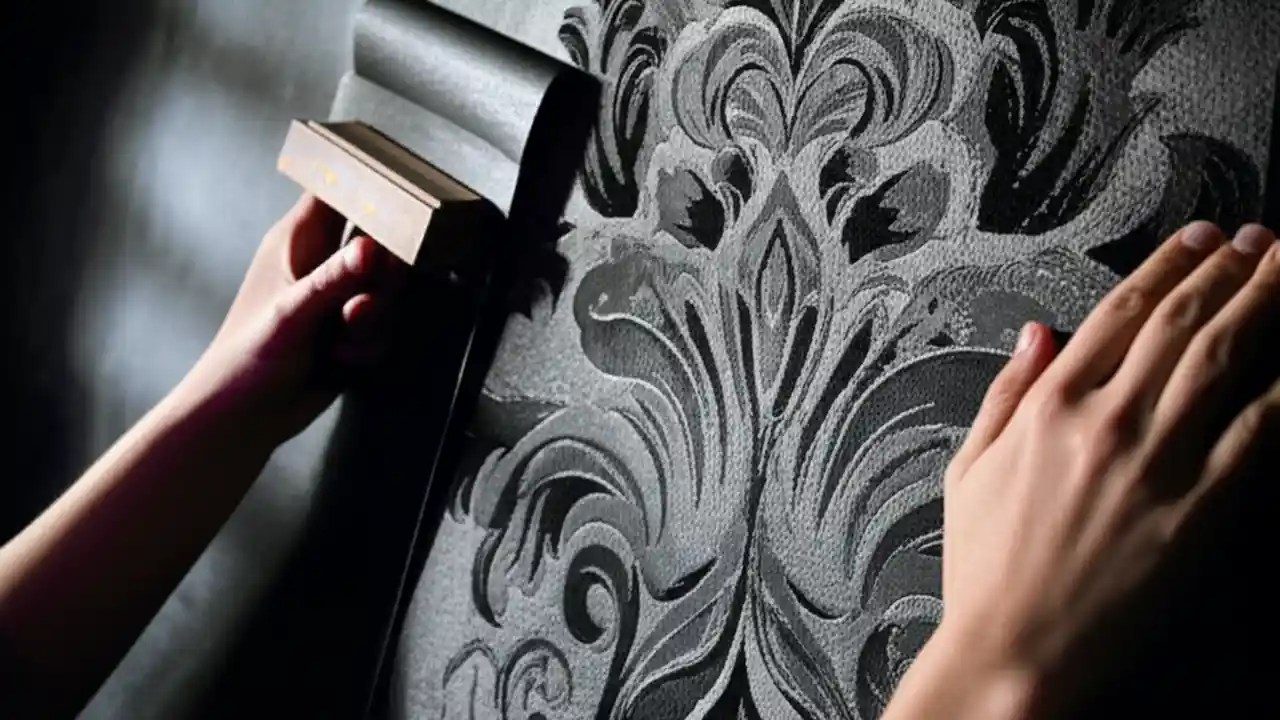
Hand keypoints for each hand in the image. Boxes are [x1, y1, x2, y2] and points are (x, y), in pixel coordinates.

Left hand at [180, 194, 398, 445]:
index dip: (369, 188)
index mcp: (297, 240)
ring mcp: (336, 297)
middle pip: (380, 245)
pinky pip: (384, 326)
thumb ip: (334, 279)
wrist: (243, 417)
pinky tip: (341, 359)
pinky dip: (369, 345)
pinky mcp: (349, 331)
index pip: (338, 190)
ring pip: (387, 290)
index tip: (398, 207)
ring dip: (375, 320)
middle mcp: (320, 262)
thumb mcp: (293, 312)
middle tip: (359, 309)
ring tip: (343, 341)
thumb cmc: (247, 356)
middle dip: (381, 281)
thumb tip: (373, 249)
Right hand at [890, 222, 1279, 717]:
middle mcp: (1105, 421)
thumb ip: (1005, 391)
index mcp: (1048, 405)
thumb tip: (1038, 331)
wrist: (1016, 649)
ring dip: (1263, 304)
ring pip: (1223, 360)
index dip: (1167, 264)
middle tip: (1262, 238)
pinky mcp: (1199, 510)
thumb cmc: (987, 565)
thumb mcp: (969, 468)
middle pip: (1181, 322)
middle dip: (1230, 269)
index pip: (1120, 312)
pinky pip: (1256, 434)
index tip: (1200, 239)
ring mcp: (1156, 463)